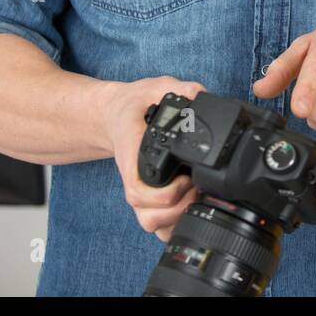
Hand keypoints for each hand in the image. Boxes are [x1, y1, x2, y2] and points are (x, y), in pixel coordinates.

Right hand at [98, 75, 206, 241]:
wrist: (113, 116)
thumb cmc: (134, 105)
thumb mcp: (154, 87)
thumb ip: (181, 89)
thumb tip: (202, 96)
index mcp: (132, 159)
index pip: (139, 193)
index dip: (166, 194)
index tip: (185, 178)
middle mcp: (135, 182)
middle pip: (150, 219)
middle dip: (179, 208)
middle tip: (197, 186)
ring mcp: (141, 195)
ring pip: (155, 227)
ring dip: (179, 217)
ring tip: (195, 194)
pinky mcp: (149, 200)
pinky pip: (160, 227)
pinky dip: (177, 222)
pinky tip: (191, 203)